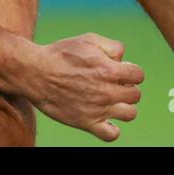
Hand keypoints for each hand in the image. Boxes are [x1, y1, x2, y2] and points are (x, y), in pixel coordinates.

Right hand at [29, 34, 144, 141]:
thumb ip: (112, 46)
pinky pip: (112, 134)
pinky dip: (112, 128)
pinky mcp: (86, 123)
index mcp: (109, 70)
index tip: (117, 70)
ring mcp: (98, 109)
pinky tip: (104, 118)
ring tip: (109, 100)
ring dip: (123, 106)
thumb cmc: (60, 54)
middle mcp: (107, 92)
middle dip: (125, 87)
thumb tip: (123, 59)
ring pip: (130, 114)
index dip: (129, 71)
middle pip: (135, 95)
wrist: (34, 72)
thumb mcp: (87, 39)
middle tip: (109, 83)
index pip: (138, 75)